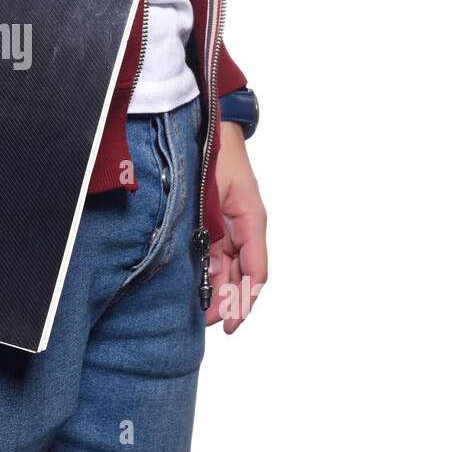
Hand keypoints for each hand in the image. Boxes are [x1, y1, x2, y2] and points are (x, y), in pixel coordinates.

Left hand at [207, 120, 266, 332]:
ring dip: (217, 291)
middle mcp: (244, 228)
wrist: (209, 127)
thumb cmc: (215, 154)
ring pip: (228, 269)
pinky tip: (196, 288)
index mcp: (252, 221)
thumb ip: (211, 228)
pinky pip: (216, 256)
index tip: (232, 324)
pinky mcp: (215, 224)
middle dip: (227, 302)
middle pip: (241, 276)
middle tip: (210, 323)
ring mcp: (230, 227)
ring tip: (200, 313)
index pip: (255, 271)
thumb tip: (207, 268)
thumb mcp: (214, 192)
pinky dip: (208, 274)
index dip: (245, 301)